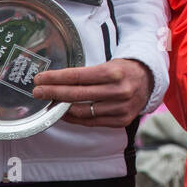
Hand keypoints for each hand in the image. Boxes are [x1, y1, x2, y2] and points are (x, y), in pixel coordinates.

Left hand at [33, 58, 153, 128]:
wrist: (148, 81)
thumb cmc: (123, 70)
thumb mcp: (108, 64)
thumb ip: (86, 75)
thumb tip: (56, 82)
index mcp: (114, 72)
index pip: (78, 76)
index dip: (56, 78)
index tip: (40, 78)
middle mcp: (119, 91)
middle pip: (77, 94)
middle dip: (53, 92)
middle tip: (38, 91)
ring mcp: (121, 108)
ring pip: (82, 111)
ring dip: (62, 108)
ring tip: (49, 103)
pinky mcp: (122, 121)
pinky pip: (92, 122)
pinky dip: (75, 118)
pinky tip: (64, 113)